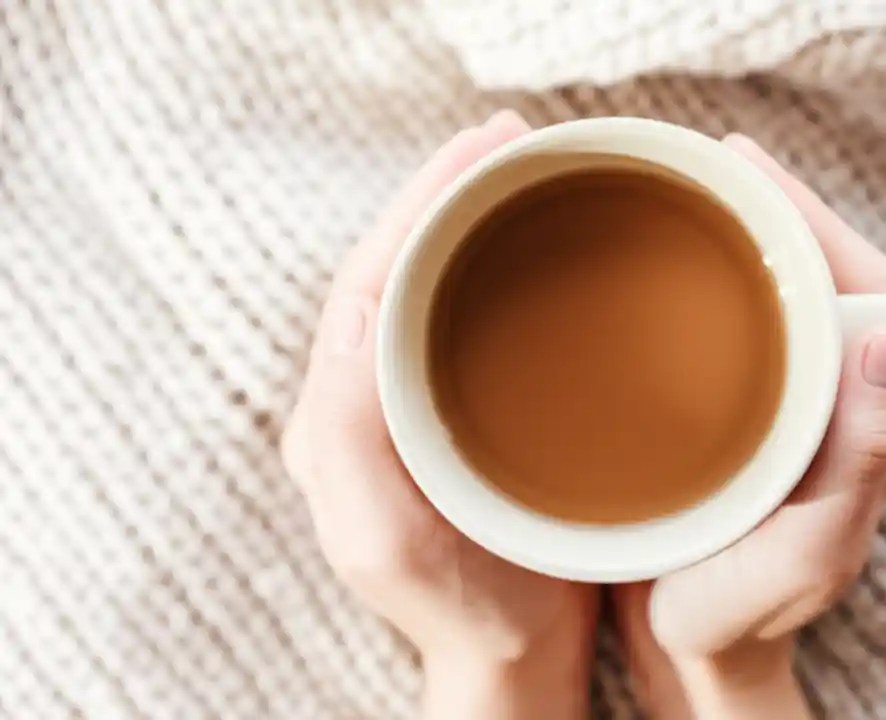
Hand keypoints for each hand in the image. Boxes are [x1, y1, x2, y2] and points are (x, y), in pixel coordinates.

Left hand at [281, 111, 598, 719]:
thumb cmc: (458, 609)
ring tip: (520, 167)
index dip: (414, 207)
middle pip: (398, 265)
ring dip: (469, 218)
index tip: (476, 154)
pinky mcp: (460, 408)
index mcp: (338, 418)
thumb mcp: (384, 540)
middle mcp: (367, 397)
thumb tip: (355, 330)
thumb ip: (350, 444)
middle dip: (443, 194)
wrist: (509, 657)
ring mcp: (416, 401)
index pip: (368, 282)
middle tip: (508, 140)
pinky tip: (535, 240)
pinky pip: (468, 314)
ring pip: (434, 282)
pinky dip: (495, 262)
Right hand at [613, 134, 885, 719]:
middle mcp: (837, 404)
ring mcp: (791, 406)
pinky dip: (719, 279)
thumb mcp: (796, 566)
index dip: (820, 225)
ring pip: (789, 296)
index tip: (755, 177)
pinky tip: (672, 262)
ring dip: (750, 237)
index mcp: (862, 428)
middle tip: (714, 163)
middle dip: (781, 212)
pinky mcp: (749, 412)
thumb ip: (858, 471)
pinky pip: (750, 325)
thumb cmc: (737, 618)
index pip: (871, 296)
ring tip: (692, 190)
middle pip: (830, 280)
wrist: (693, 654)